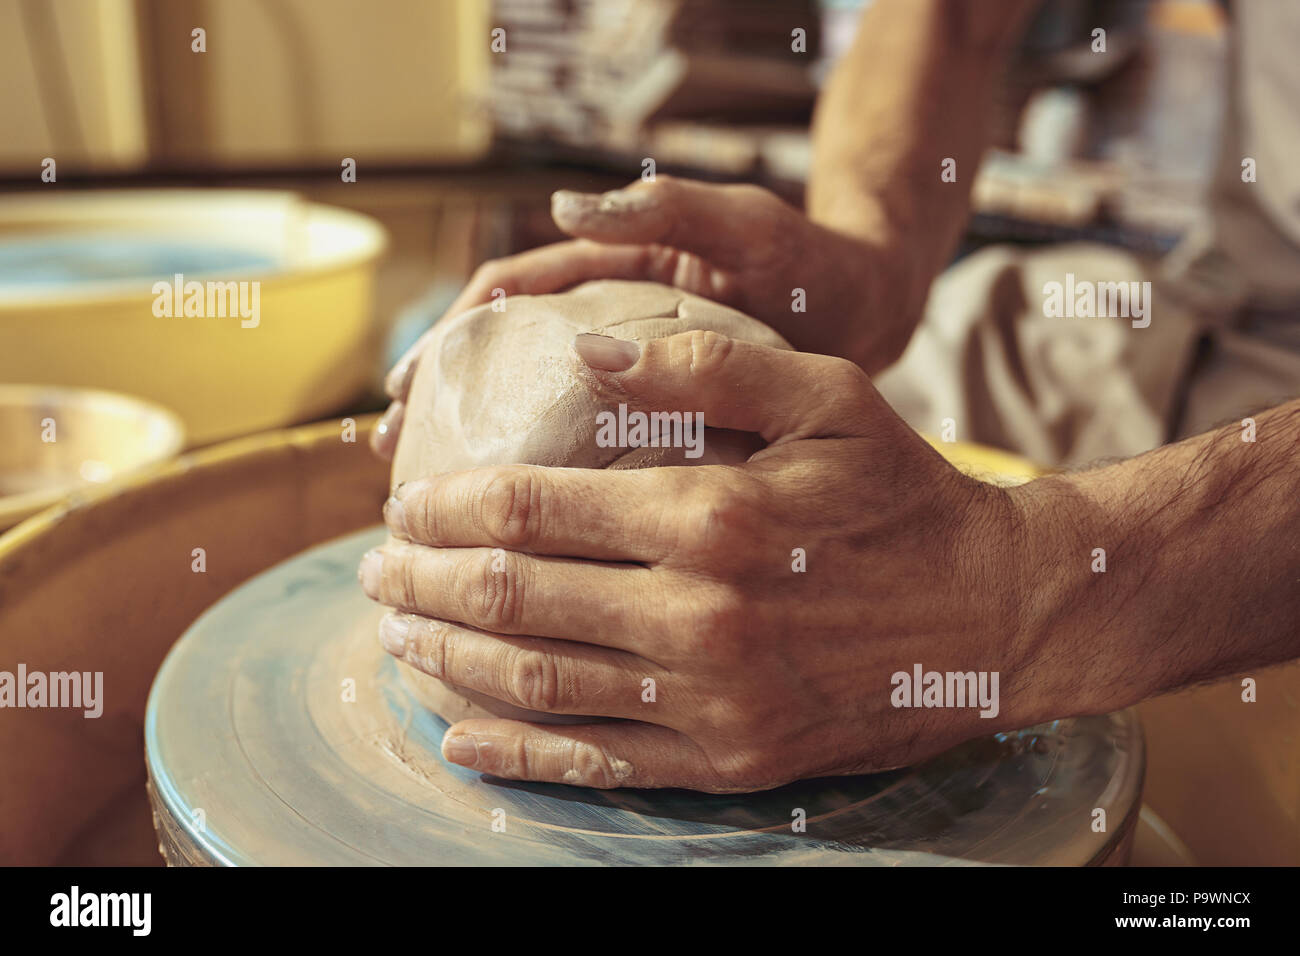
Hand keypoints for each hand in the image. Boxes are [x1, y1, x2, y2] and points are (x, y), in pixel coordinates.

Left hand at [358, 330, 1040, 791]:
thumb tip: (582, 349)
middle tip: (377, 568)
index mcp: (713, 517)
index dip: (448, 504)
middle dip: (423, 581)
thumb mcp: (828, 397)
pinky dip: (513, 751)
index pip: (532, 509)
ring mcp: (712, 702)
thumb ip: (704, 362)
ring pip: (536, 683)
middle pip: (512, 598)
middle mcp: (700, 617)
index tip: (405, 501)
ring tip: (397, 634)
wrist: (993, 617)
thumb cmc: (905, 495)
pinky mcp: (728, 762)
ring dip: (447, 659)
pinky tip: (459, 736)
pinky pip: (595, 762)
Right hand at [371, 175, 916, 459]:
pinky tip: (534, 539)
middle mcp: (615, 327)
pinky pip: (598, 457)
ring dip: (491, 458)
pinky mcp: (669, 426)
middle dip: (451, 410)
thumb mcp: (747, 228)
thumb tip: (567, 206)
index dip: (454, 342)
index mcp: (614, 273)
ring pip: (545, 417)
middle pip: (509, 365)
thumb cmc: (814, 261)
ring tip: (443, 512)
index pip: (510, 301)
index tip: (409, 392)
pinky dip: (562, 492)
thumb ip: (671, 211)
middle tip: (398, 466)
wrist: (875, 309)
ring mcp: (640, 379)